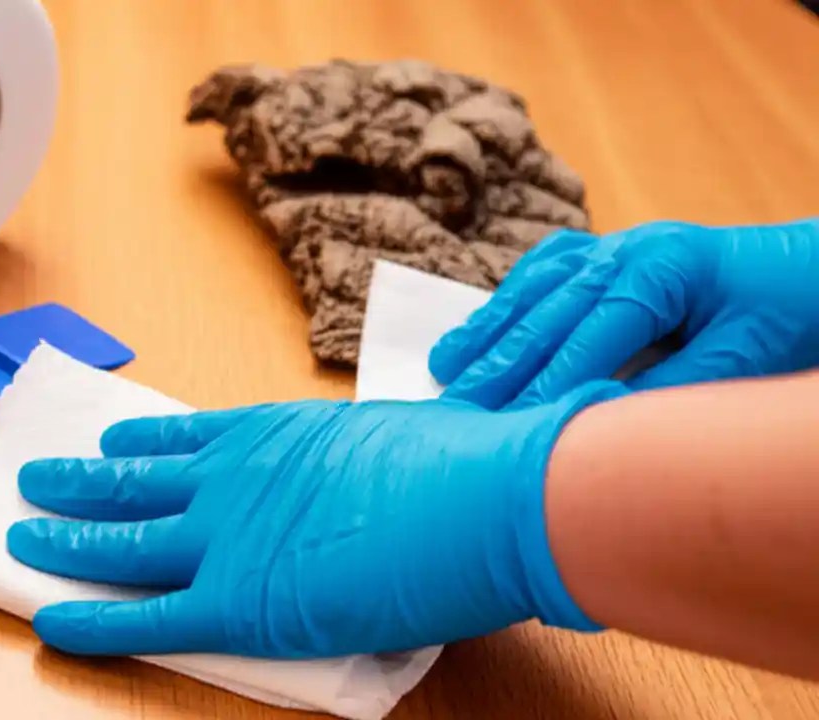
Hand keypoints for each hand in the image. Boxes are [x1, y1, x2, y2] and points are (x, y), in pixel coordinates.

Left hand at [6, 383, 623, 658]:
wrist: (487, 497)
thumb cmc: (463, 463)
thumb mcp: (395, 436)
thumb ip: (358, 460)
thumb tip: (370, 476)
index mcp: (273, 434)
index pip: (184, 438)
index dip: (138, 444)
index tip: (108, 443)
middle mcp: (232, 479)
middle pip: (132, 483)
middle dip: (78, 484)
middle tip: (35, 478)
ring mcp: (226, 539)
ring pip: (120, 543)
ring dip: (65, 539)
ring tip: (22, 534)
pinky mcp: (236, 604)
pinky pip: (143, 617)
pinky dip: (92, 621)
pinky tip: (51, 621)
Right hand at [429, 220, 818, 408]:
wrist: (810, 270)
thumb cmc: (787, 315)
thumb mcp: (740, 361)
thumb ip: (669, 389)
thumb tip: (597, 424)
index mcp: (664, 267)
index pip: (590, 334)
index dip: (546, 382)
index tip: (507, 426)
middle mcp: (629, 248)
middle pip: (548, 311)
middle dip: (499, 362)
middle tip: (455, 405)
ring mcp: (615, 244)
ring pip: (534, 288)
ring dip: (487, 329)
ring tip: (442, 365)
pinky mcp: (608, 251)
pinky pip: (545, 270)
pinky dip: (509, 299)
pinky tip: (482, 324)